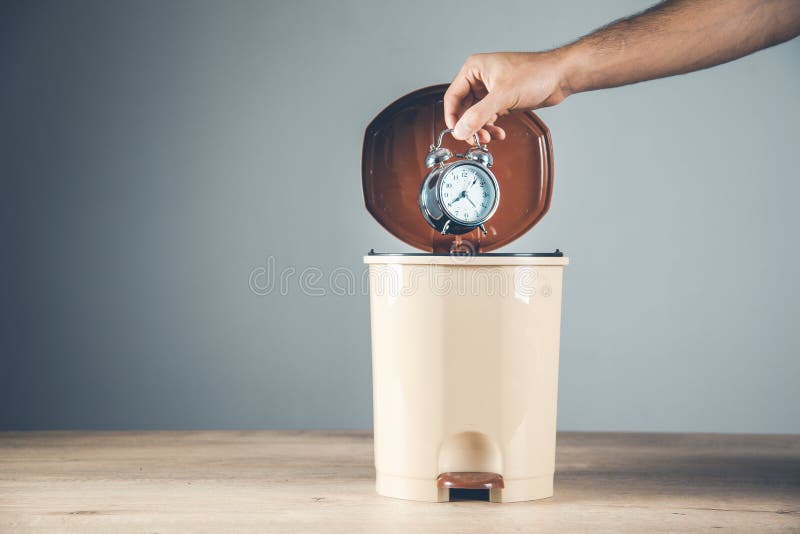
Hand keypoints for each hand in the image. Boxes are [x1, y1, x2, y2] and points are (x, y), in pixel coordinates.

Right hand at [444, 51, 571, 142]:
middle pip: (463, 109)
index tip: (458, 132)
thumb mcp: (503, 96)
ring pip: (476, 116)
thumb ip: (479, 115)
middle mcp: (479, 79)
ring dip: (481, 129)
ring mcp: (490, 90)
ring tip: (489, 137)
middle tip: (476, 138)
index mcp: (474, 69)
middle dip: (470, 126)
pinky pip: (488, 118)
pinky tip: (499, 133)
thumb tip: (461, 130)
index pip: (453, 97)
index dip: (453, 117)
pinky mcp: (501, 100)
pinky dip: (492, 127)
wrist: (560, 77)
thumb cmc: (536, 73)